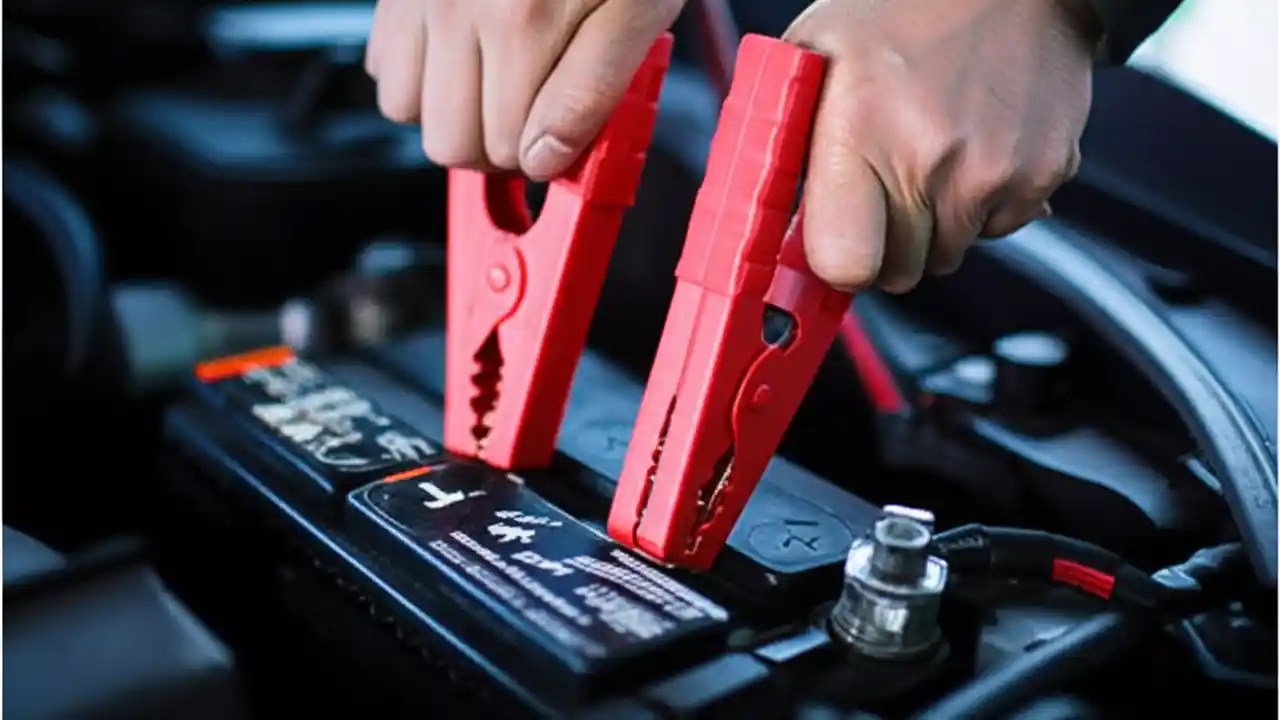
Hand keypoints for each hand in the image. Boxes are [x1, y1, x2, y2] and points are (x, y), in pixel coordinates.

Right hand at [364, 0, 684, 177]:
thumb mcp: (640, 10)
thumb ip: (592, 89)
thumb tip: (546, 159)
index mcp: (521, 21)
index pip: (508, 148)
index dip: (541, 156)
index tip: (560, 138)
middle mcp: (455, 6)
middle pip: (448, 140)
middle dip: (494, 145)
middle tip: (532, 115)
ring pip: (403, 107)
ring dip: (450, 110)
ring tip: (497, 83)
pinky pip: (381, 58)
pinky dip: (419, 70)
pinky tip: (464, 51)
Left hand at [785, 0, 1099, 292]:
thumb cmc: (905, 9)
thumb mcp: (814, 54)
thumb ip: (781, 137)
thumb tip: (757, 212)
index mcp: (862, 130)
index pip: (845, 264)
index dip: (835, 264)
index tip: (832, 242)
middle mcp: (932, 160)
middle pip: (900, 272)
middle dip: (884, 244)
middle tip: (882, 190)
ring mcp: (994, 172)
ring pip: (949, 255)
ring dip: (934, 225)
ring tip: (929, 156)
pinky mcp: (1044, 175)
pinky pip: (999, 230)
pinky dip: (982, 204)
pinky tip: (974, 147)